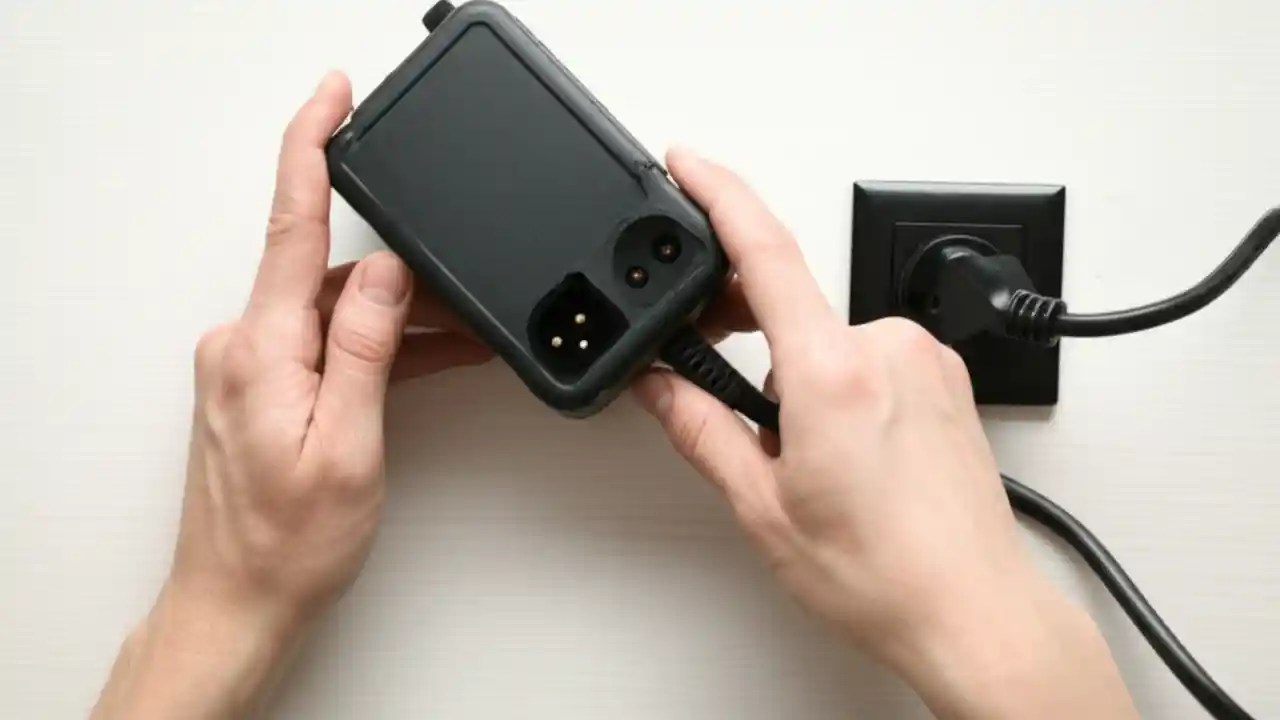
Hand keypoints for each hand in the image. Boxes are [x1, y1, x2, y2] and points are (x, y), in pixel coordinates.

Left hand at [92, 71, 489, 719]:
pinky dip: (371, 346)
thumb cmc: (288, 542)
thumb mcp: (349, 444)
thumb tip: (383, 271)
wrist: (240, 601)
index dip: (312, 147)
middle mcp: (244, 345)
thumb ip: (363, 347)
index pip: (290, 222)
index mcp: (261, 349)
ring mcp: (249, 365)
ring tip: (457, 344)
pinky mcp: (258, 385)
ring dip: (393, 320)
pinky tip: (419, 358)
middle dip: (400, 278)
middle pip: (328, 272)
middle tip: (460, 305)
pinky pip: (323, 342)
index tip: (332, 97)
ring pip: (332, 310)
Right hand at [634, 149, 1138, 718]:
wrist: (975, 615)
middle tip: (742, 415)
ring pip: (830, 342)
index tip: (688, 164)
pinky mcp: (948, 380)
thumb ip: (701, 429)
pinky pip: (873, 358)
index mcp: (831, 374)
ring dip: (801, 380)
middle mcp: (886, 350)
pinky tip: (848, 452)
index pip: (764, 250)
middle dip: (749, 342)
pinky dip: (844, 386)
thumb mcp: (763, 506)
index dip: (718, 194)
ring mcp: (925, 362)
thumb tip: (660, 386)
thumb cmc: (887, 577)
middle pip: (790, 304)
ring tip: (809, 459)